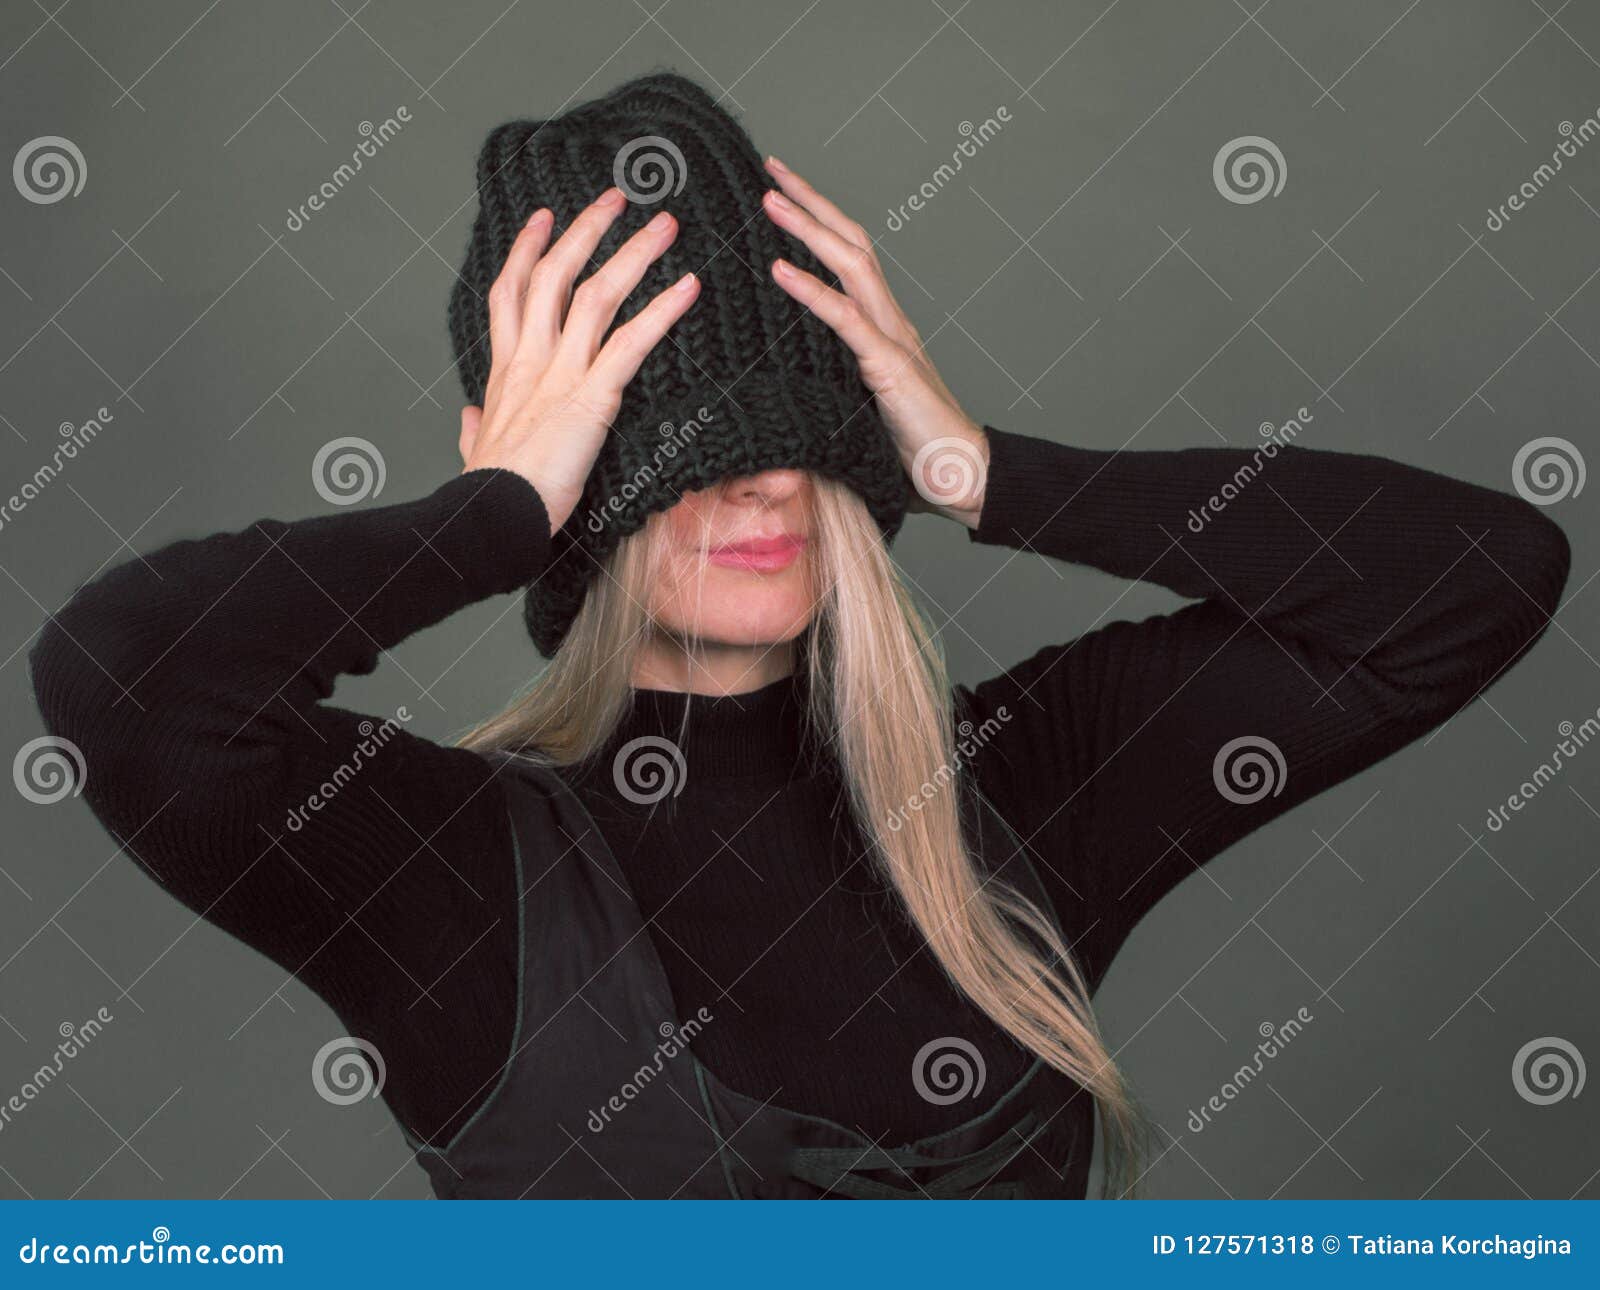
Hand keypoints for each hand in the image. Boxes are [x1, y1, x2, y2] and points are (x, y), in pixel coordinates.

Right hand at [459, 186, 700, 533]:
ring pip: (597, 294)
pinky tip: (690, 288)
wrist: (493, 515)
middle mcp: (531, 359)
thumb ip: (475, 426)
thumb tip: (470, 416)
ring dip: (635, 254)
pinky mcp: (592, 398)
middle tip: (617, 196)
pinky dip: (664, 312)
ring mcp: (560, 374)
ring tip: (666, 225)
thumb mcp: (477, 449)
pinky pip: (632, 343)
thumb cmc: (490, 492)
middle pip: (556, 274)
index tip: (545, 216)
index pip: (512, 292)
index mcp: (505, 370)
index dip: (529, 249)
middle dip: (587, 229)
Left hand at [760, 156, 988, 527]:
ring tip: (771, 201)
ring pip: (850, 265)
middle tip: (771, 167)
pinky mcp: (889, 367)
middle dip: (811, 202)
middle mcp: (890, 321)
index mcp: (883, 327)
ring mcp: (892, 339)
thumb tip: (787, 382)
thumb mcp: (860, 406)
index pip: (848, 258)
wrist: (958, 475)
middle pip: (851, 242)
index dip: (818, 220)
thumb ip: (834, 382)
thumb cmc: (911, 450)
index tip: (781, 191)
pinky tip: (780, 269)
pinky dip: (811, 290)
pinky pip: (846, 319)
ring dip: (809, 229)